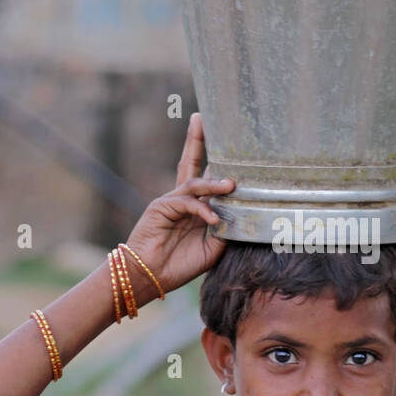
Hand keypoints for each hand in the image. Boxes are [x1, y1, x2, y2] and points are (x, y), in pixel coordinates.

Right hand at [122, 113, 234, 294]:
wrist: (150, 277)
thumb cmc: (181, 264)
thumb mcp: (213, 247)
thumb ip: (226, 229)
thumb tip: (244, 213)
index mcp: (196, 207)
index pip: (208, 177)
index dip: (217, 162)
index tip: (229, 142)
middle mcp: (183, 199)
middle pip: (191, 162)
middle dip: (197, 140)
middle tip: (202, 118)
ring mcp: (171, 201)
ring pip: (196, 183)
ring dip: (215, 184)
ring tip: (231, 185)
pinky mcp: (161, 207)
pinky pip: (187, 203)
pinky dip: (202, 210)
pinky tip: (212, 220)